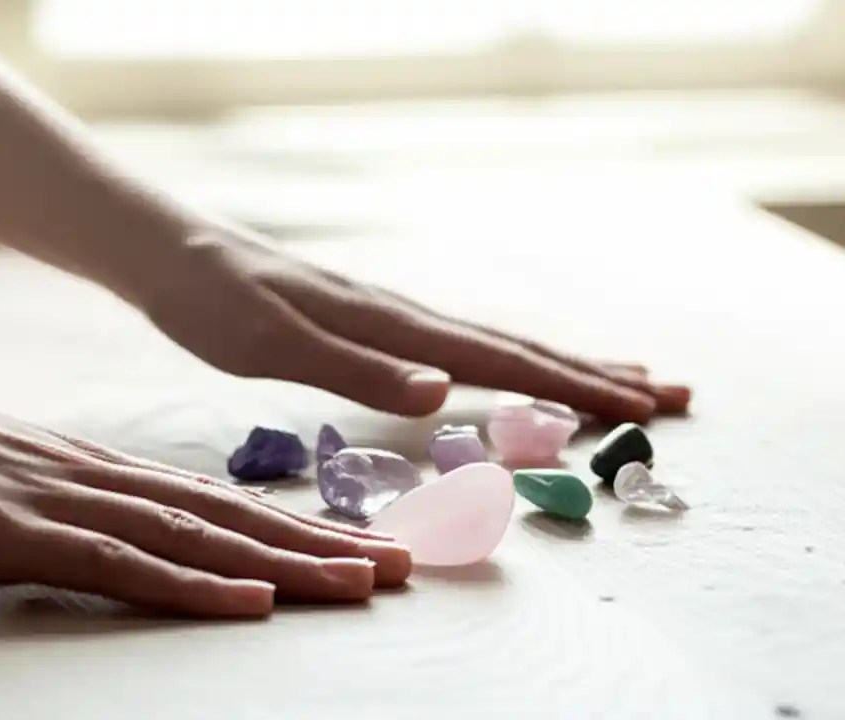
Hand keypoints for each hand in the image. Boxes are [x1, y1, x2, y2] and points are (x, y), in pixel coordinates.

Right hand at [0, 352, 410, 617]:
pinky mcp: (10, 534)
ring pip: (196, 537)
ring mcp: (58, 505)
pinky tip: (245, 598)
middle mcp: (98, 482)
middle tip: (403, 569)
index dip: (298, 529)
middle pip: (231, 518)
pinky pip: (115, 563)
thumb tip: (125, 533)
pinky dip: (189, 583)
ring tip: (360, 582)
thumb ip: (69, 508)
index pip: (219, 506)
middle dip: (323, 546)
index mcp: (98, 473)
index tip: (366, 551)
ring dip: (284, 563)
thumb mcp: (5, 483)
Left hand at [137, 223, 690, 421]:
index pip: (500, 360)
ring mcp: (391, 314)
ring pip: (496, 342)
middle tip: (674, 394)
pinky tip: (510, 367)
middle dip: (597, 373)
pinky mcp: (370, 318)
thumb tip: (445, 392)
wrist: (170, 252)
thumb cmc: (211, 303)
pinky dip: (508, 359)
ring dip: (565, 363)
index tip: (641, 405)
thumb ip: (356, 369)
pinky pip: (460, 342)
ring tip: (623, 378)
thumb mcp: (270, 346)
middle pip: (519, 347)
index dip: (572, 386)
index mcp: (390, 325)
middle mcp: (404, 314)